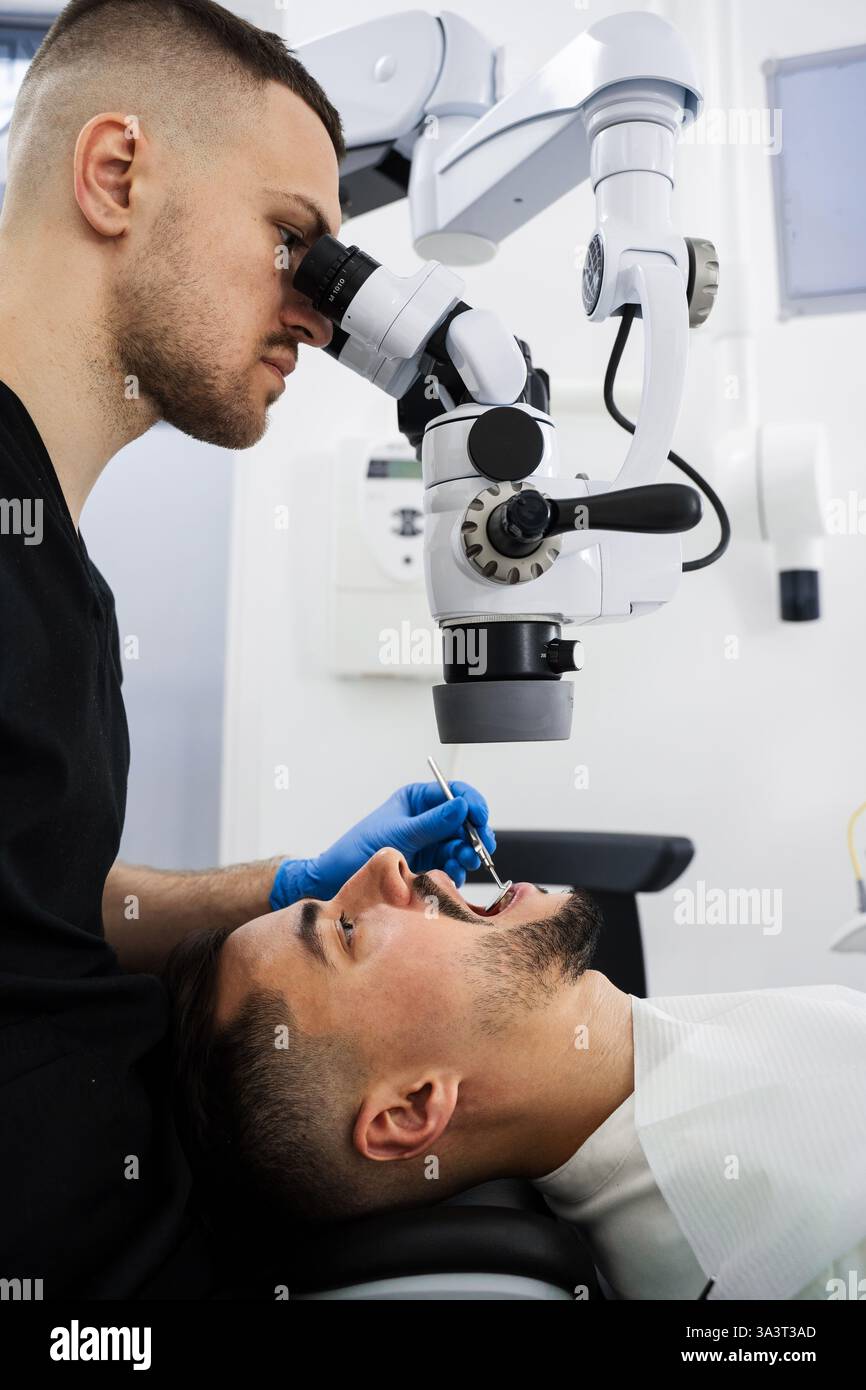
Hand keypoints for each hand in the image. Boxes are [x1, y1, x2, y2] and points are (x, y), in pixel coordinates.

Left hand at [269, 779, 496, 907]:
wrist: (338, 881)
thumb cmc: (358, 849)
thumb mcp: (399, 833)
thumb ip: (432, 822)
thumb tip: (461, 806)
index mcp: (418, 800)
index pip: (455, 793)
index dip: (472, 803)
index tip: (479, 817)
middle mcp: (427, 819)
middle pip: (465, 821)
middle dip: (474, 833)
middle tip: (479, 847)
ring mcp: (430, 843)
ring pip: (462, 845)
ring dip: (467, 853)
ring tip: (464, 862)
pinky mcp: (430, 866)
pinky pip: (453, 866)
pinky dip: (457, 871)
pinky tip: (451, 875)